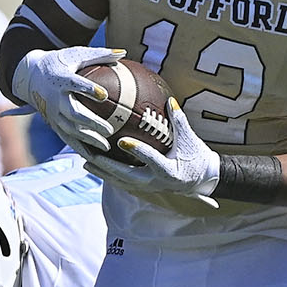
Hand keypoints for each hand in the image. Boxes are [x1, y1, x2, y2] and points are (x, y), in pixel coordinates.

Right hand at [8, 46, 124, 154]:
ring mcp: (53, 113)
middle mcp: (55, 98)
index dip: (88, 89)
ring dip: (88, 139)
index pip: (75, 84)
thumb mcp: (76, 54)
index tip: (103, 95)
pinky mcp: (54, 124)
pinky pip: (67, 138)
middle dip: (91, 122)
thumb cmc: (60, 63)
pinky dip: (80, 148)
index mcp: (61, 78)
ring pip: (70, 129)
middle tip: (110, 129)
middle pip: (73, 112)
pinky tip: (96, 158)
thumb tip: (123, 52)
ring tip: (107, 147)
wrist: (31, 76)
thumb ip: (99, 55)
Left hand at [84, 99, 221, 207]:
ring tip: (85, 161)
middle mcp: (155, 182)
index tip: (122, 140)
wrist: (201, 180)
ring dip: (102, 172)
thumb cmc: (196, 157)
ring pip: (120, 181)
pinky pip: (121, 181)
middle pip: (126, 175)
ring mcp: (147, 186)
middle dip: (107, 166)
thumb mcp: (190, 139)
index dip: (137, 150)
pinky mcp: (143, 187)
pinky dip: (107, 174)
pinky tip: (94, 165)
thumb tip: (169, 99)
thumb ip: (178, 120)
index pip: (151, 159)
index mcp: (169, 170)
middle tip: (91, 154)